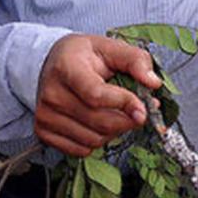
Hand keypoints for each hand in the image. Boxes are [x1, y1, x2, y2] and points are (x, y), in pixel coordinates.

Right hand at [34, 34, 161, 156]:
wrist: (51, 63)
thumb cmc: (83, 56)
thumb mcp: (111, 47)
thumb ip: (136, 60)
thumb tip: (154, 83)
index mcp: (67, 67)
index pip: (96, 95)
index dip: (124, 104)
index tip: (143, 108)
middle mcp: (52, 93)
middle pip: (98, 121)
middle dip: (127, 120)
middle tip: (139, 112)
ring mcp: (45, 115)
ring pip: (93, 139)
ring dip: (115, 132)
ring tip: (118, 115)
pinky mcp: (43, 132)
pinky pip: (81, 150)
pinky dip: (98, 141)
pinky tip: (100, 124)